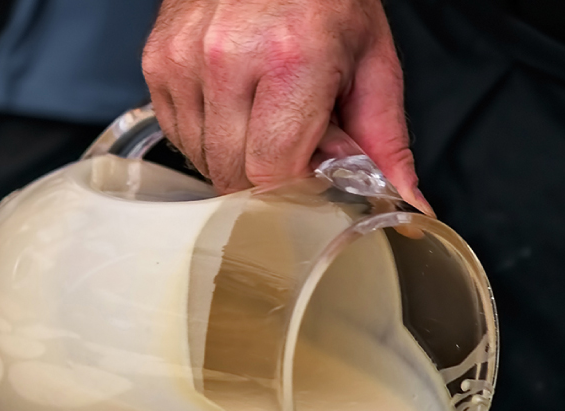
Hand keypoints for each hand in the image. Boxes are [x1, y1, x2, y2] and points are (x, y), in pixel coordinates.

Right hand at [142, 0, 430, 212]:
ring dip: (232, 153)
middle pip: (231, 172)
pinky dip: (205, 131)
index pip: (270, 172)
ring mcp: (184, 62)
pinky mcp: (158, 63)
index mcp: (291, 60)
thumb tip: (406, 199)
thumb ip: (384, 136)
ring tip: (261, 111)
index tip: (310, 174)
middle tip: (291, 139)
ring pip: (200, 157)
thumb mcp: (372, 57)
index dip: (291, 186)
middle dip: (263, 173)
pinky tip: (231, 100)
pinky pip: (177, 130)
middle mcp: (227, 61)